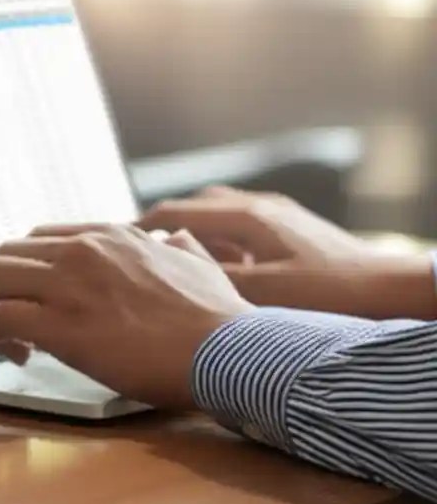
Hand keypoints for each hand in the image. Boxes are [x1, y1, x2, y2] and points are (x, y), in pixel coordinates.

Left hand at [0, 224, 251, 408]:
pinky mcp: (62, 326)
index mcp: (111, 237)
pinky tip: (15, 355)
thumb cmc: (219, 319)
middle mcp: (84, 252)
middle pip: (3, 255)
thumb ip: (181, 248)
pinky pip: (1, 318)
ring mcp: (70, 287)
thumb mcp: (200, 263)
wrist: (230, 351)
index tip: (28, 297)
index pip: (39, 238)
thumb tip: (177, 237)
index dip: (23, 269)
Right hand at [139, 186, 436, 319]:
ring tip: (172, 268)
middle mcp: (259, 209)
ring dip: (191, 240)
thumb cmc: (331, 294)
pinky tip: (218, 278)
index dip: (135, 230)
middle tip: (134, 257)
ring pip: (217, 221)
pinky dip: (219, 250)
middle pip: (192, 210)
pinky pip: (241, 235)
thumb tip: (162, 270)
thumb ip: (208, 277)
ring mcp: (279, 220)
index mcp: (245, 217)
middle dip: (159, 231)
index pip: (172, 213)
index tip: (110, 247)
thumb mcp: (260, 293)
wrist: (393, 292)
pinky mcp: (293, 236)